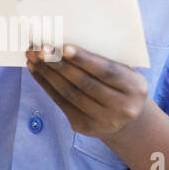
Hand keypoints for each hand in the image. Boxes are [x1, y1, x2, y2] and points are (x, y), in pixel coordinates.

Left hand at [26, 44, 149, 138]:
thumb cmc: (122, 82)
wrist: (128, 116)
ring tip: (33, 57)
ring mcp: (103, 121)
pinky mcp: (85, 128)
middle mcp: (122, 108)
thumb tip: (67, 42)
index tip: (64, 47)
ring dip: (48, 74)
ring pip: (70, 94)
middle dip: (59, 65)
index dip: (84, 59)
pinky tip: (37, 71)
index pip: (107, 72)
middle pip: (84, 84)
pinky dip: (47, 85)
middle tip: (40, 49)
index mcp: (135, 88)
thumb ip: (105, 58)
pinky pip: (62, 103)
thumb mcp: (125, 70)